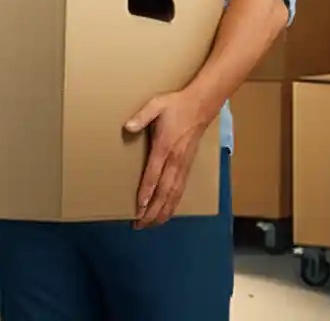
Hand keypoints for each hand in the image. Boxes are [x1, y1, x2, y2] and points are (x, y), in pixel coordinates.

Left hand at [125, 89, 212, 229]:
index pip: (154, 175)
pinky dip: (173, 204)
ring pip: (174, 195)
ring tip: (151, 225)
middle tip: (139, 225)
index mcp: (165, 147)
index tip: (139, 208)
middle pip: (164, 191)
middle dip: (152, 211)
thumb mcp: (156, 105)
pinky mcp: (188, 166)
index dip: (146, 193)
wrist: (201, 105)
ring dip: (163, 212)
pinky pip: (181, 190)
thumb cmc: (176, 105)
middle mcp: (175, 161)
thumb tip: (128, 126)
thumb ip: (142, 116)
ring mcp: (183, 165)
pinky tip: (167, 213)